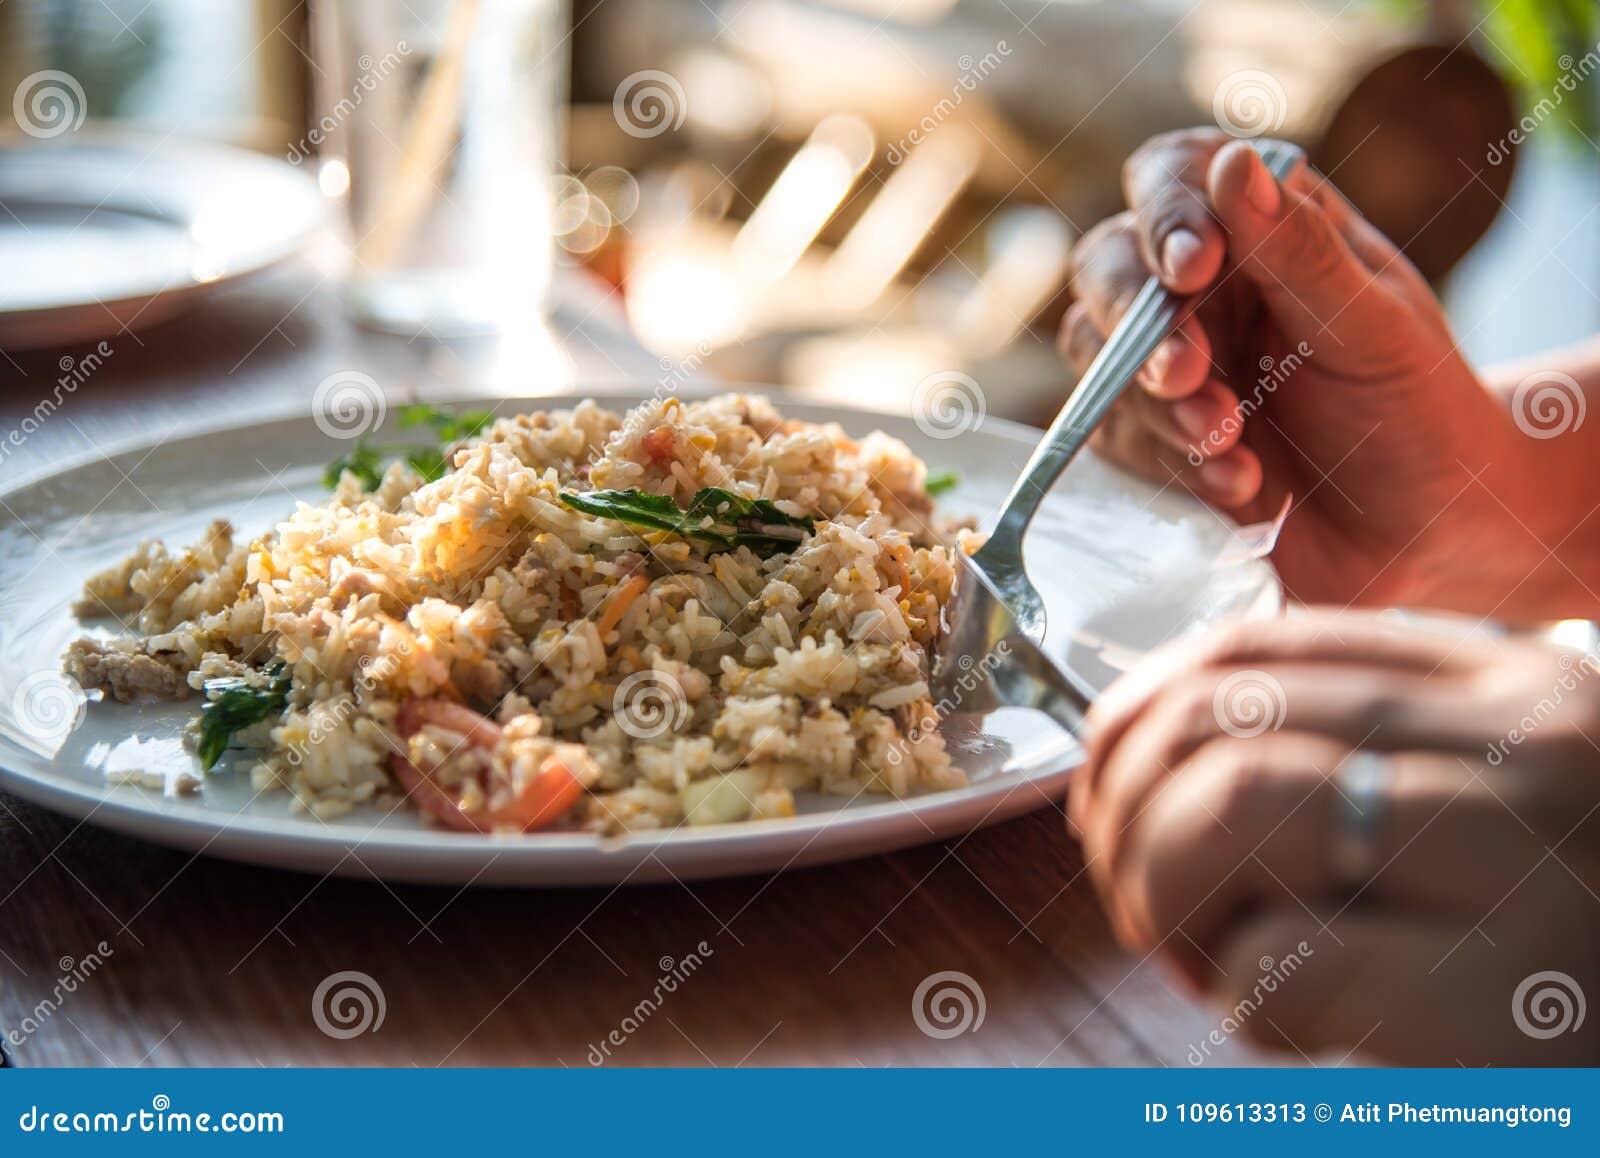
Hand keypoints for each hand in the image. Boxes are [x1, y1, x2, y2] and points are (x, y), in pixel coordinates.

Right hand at [1061, 129, 1547, 612]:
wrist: (1421, 533)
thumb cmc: (1415, 410)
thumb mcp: (1374, 326)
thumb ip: (1299, 248)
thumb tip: (1231, 162)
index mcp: (1261, 228)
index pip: (1173, 178)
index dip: (1164, 213)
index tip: (1191, 266)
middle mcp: (1202, 288)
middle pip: (1108, 265)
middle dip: (1137, 321)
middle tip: (1184, 372)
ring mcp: (1168, 364)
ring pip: (1099, 357)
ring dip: (1155, 402)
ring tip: (1228, 438)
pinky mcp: (1149, 440)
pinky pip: (1115, 436)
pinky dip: (1167, 460)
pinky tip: (1239, 482)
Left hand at [1068, 610, 1599, 1064]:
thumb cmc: (1541, 938)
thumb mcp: (1472, 799)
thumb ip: (1350, 746)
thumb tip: (1135, 740)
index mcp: (1505, 680)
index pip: (1250, 646)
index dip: (1133, 717)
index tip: (1106, 796)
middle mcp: (1526, 737)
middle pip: (1217, 718)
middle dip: (1129, 820)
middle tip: (1149, 905)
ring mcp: (1522, 855)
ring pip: (1233, 802)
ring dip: (1165, 894)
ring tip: (1207, 958)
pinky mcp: (1503, 990)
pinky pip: (1280, 955)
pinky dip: (1237, 992)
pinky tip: (1287, 1018)